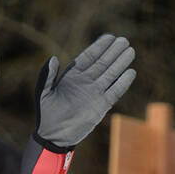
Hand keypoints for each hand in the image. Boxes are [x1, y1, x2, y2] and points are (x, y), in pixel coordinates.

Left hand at [34, 33, 135, 151]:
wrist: (54, 136)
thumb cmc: (46, 114)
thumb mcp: (44, 93)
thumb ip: (47, 76)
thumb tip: (53, 58)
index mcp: (73, 76)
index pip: (89, 57)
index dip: (99, 47)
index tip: (109, 37)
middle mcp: (86, 82)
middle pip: (103, 63)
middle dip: (113, 52)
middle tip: (123, 40)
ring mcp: (94, 93)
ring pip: (111, 75)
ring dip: (120, 63)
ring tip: (130, 51)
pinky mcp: (101, 106)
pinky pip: (114, 92)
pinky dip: (122, 83)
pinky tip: (130, 73)